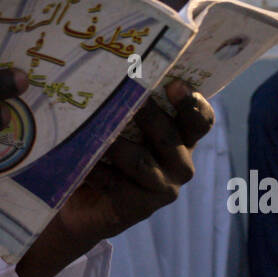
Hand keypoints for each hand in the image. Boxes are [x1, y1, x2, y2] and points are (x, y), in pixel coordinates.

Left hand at [17, 81, 211, 276]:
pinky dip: (94, 169)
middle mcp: (178, 162)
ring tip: (93, 130)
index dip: (192, 103)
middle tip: (123, 96)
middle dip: (146, 114)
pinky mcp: (138, 209)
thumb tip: (109, 68)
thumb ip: (124, 101)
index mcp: (180, 136)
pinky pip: (115, 185)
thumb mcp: (118, 122)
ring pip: (141, 161)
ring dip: (114, 143)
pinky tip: (77, 160)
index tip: (174, 85)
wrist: (80, 201)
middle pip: (170, 136)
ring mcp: (161, 188)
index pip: (200, 119)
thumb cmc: (102, 149)